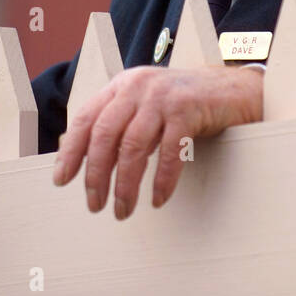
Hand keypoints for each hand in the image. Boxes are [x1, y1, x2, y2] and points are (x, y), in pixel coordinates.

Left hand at [52, 65, 262, 219]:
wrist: (234, 89)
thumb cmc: (186, 104)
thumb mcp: (147, 106)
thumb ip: (122, 123)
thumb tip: (90, 163)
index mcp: (122, 85)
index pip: (85, 118)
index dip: (71, 151)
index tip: (62, 180)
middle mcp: (138, 86)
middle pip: (105, 134)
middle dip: (95, 174)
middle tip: (94, 205)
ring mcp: (163, 97)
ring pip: (133, 146)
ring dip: (125, 184)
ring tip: (123, 210)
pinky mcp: (188, 110)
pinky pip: (169, 152)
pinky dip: (162, 180)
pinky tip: (157, 199)